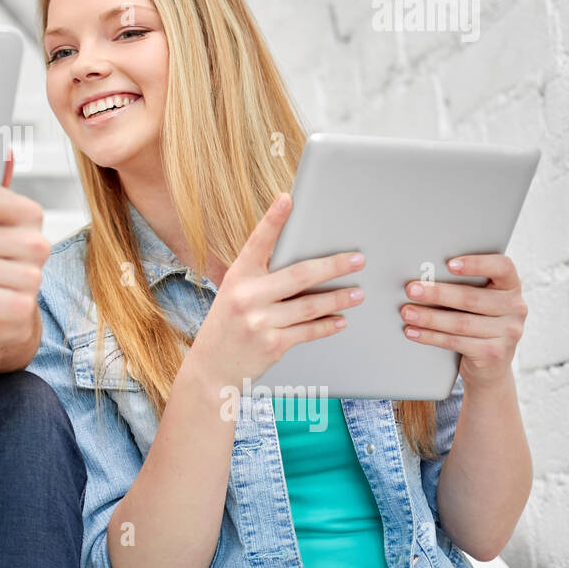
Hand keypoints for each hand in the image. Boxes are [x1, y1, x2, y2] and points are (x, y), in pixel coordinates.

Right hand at [187, 192, 366, 391]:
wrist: (211, 368)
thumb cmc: (227, 326)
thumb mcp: (234, 294)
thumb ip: (262, 279)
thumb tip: (305, 267)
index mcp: (237, 277)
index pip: (257, 242)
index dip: (273, 220)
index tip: (288, 198)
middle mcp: (247, 296)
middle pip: (299, 275)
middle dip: (334, 266)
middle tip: (357, 259)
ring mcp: (259, 321)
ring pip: (310, 305)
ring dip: (339, 299)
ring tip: (357, 294)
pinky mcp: (272, 344)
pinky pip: (309, 331)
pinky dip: (328, 325)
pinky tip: (341, 321)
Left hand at [400, 254, 526, 389]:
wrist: (491, 363)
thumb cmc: (477, 319)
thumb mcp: (477, 300)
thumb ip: (462, 285)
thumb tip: (423, 278)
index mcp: (511, 286)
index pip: (502, 267)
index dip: (477, 264)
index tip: (449, 264)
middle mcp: (515, 308)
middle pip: (472, 298)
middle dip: (437, 293)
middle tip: (411, 289)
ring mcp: (508, 332)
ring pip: (461, 322)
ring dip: (429, 317)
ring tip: (407, 312)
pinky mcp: (494, 353)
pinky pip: (456, 342)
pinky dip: (430, 336)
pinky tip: (413, 331)